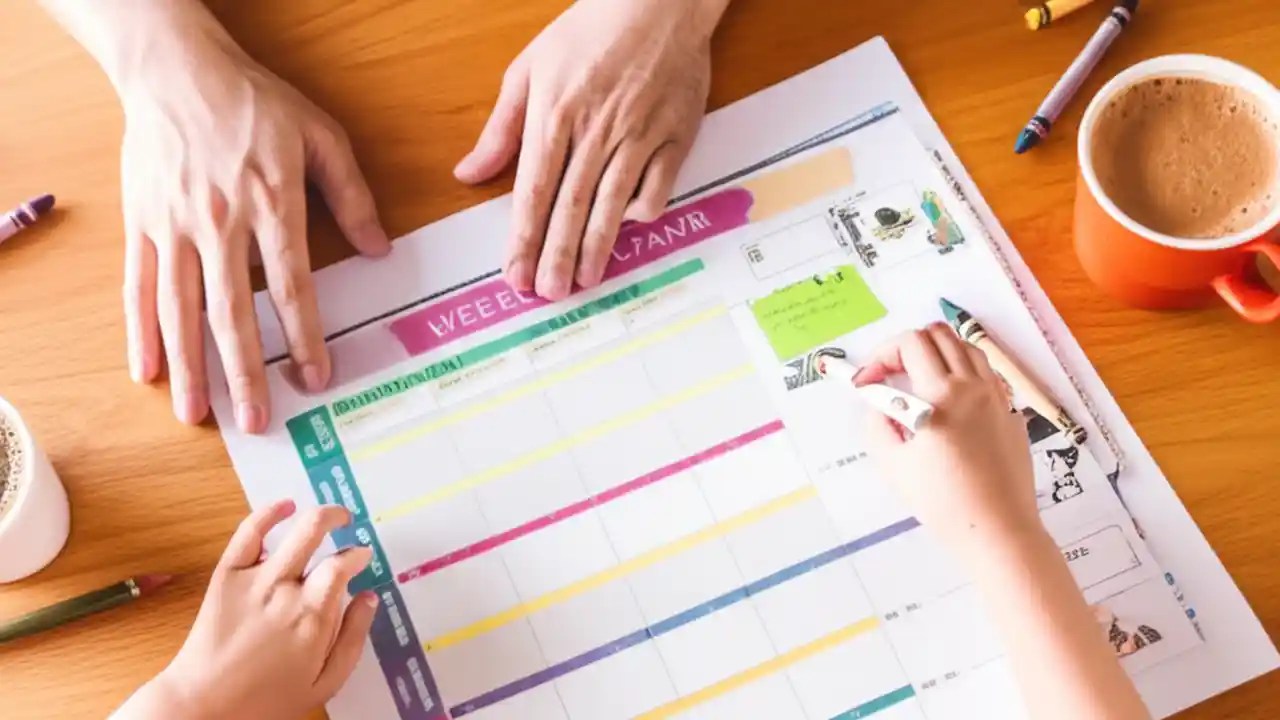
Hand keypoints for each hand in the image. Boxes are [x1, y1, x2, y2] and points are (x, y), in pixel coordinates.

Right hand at [119, 28, 388, 431]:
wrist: (177, 69)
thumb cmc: (254, 102)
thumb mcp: (321, 136)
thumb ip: (352, 196)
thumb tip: (379, 249)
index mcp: (271, 203)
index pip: (291, 286)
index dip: (305, 337)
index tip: (316, 378)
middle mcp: (220, 221)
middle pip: (231, 312)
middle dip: (244, 372)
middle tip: (256, 420)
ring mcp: (174, 225)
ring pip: (179, 308)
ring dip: (189, 366)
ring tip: (199, 414)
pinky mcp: (142, 223)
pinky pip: (138, 286)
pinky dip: (140, 331)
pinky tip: (146, 370)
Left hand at [121, 502, 376, 719]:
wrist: (204, 706)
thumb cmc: (267, 702)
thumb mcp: (324, 682)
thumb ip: (352, 638)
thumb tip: (371, 598)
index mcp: (314, 616)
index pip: (343, 565)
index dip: (357, 554)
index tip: (362, 556)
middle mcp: (287, 590)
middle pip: (320, 535)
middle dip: (340, 522)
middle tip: (349, 525)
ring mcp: (255, 579)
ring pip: (294, 529)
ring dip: (318, 514)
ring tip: (329, 515)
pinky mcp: (226, 576)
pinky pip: (249, 533)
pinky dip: (269, 513)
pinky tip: (285, 505)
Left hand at [454, 0, 729, 298]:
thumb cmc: (590, 31)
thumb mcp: (530, 69)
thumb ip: (500, 128)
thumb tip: (469, 174)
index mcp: (554, 114)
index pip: (532, 191)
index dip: (522, 239)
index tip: (515, 275)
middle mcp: (596, 130)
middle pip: (570, 207)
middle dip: (556, 256)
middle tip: (548, 294)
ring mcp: (639, 135)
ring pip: (612, 204)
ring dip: (595, 247)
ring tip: (583, 281)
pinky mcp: (676, 135)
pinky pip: (659, 186)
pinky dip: (643, 210)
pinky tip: (628, 228)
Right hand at [858, 324, 1040, 553]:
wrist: (998, 531)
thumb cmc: (942, 502)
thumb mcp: (894, 464)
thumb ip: (878, 423)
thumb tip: (879, 402)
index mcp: (941, 396)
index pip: (910, 343)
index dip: (881, 355)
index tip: (870, 382)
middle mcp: (973, 387)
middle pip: (939, 335)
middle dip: (907, 347)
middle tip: (892, 376)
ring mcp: (998, 397)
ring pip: (966, 348)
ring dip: (938, 354)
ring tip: (921, 383)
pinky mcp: (1011, 413)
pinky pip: (987, 374)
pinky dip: (963, 373)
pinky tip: (951, 402)